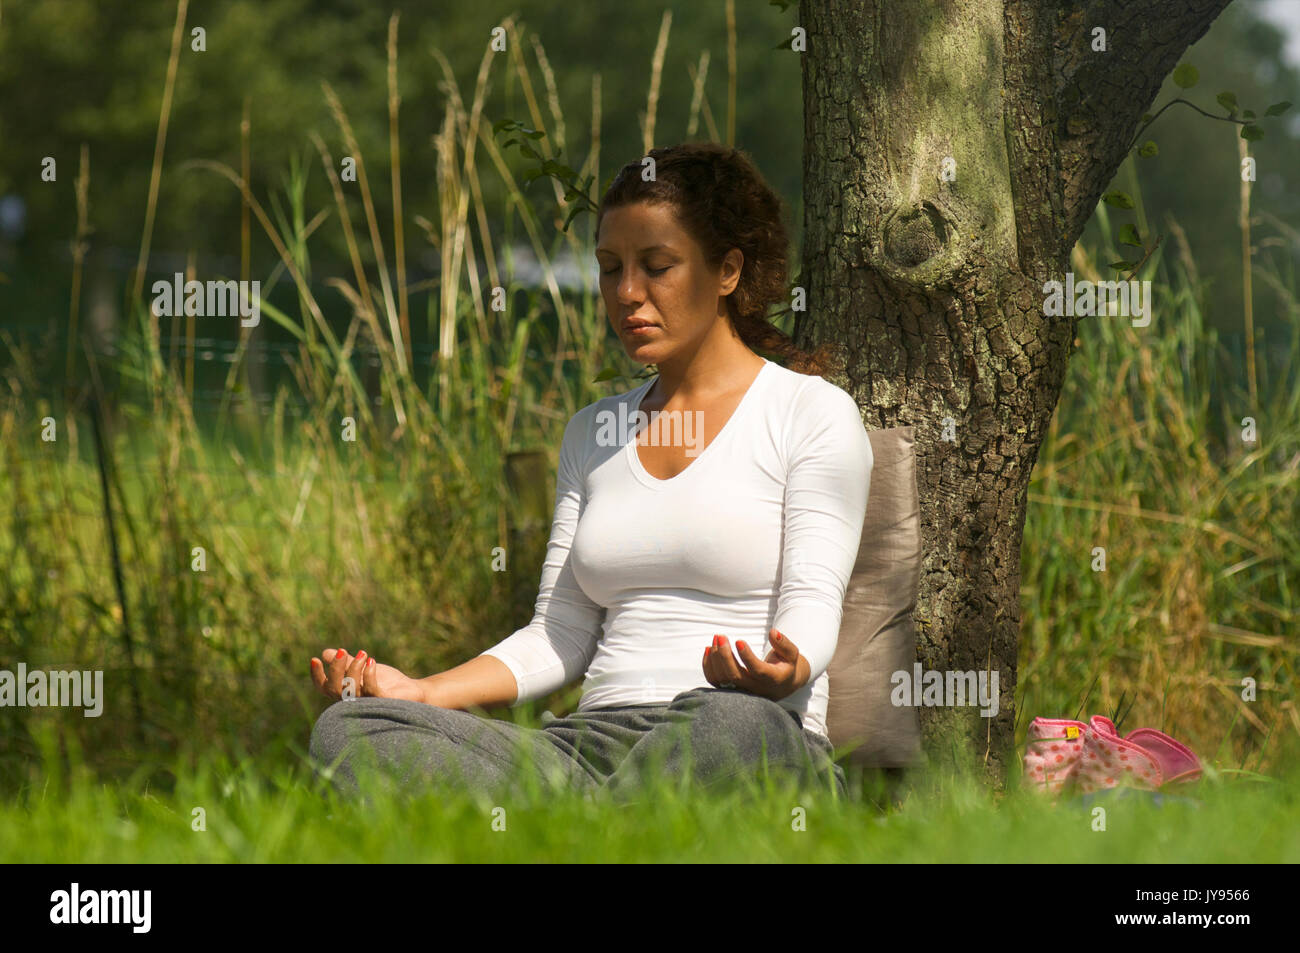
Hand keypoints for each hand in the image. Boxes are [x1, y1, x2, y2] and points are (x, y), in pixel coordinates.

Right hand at [310, 648, 426, 702]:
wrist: (414, 691)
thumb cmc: (387, 682)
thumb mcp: (363, 668)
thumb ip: (346, 662)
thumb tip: (326, 653)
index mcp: (346, 693)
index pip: (324, 688)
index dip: (317, 676)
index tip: (315, 659)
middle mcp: (354, 701)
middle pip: (334, 689)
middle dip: (335, 669)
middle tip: (342, 651)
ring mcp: (368, 703)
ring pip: (352, 689)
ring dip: (354, 668)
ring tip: (363, 653)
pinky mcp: (384, 702)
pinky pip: (372, 691)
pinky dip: (369, 675)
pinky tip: (371, 661)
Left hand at [701, 627, 809, 700]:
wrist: (782, 685)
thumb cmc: (786, 665)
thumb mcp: (791, 653)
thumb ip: (784, 643)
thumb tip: (773, 632)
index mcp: (773, 679)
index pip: (758, 670)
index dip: (747, 657)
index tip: (738, 640)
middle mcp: (756, 689)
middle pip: (735, 676)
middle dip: (724, 655)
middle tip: (721, 636)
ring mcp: (742, 691)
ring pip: (723, 679)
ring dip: (715, 658)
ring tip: (717, 638)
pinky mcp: (731, 690)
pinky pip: (715, 681)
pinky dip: (708, 666)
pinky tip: (709, 649)